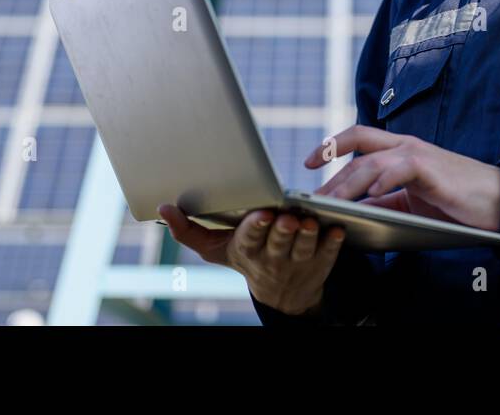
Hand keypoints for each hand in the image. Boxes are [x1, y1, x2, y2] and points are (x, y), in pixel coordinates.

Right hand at [158, 204, 345, 315]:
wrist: (280, 293)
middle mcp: (271, 259)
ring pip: (303, 248)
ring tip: (310, 220)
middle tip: (289, 217)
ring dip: (307, 235)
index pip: (249, 239)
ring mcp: (297, 263)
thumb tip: (163, 206)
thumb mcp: (213, 247)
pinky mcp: (319, 264)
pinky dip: (332, 243)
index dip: (256, 227)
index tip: (261, 214)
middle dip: (283, 230)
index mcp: (245, 250)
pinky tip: (336, 229)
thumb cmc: (243, 255)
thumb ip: (187, 229)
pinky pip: (328, 254)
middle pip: (278, 243)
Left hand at [306, 126, 499, 231]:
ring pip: (372, 162)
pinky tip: (370, 195)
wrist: (498, 202)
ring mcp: (418, 155)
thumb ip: (384, 201)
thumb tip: (353, 210)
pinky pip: (400, 169)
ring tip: (330, 202)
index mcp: (400, 150)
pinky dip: (383, 180)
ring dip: (347, 184)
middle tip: (312, 197)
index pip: (358, 138)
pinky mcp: (432, 169)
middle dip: (331, 175)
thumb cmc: (456, 202)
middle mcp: (405, 146)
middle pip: (358, 152)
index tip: (307, 163)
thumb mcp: (412, 202)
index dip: (330, 146)